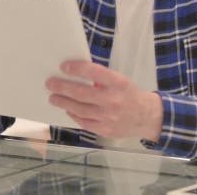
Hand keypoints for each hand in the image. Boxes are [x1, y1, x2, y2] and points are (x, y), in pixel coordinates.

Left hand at [45, 61, 162, 140]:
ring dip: (63, 102)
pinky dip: (73, 114)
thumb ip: (101, 78)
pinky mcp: (105, 130)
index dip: (77, 69)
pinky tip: (67, 108)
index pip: (94, 72)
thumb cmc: (129, 94)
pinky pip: (84, 122)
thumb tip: (75, 73)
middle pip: (82, 93)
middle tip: (50, 83)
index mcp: (118, 83)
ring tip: (53, 97)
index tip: (63, 66)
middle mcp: (113, 100)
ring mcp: (109, 117)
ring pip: (80, 109)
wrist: (146, 117)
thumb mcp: (120, 81)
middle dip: (63, 87)